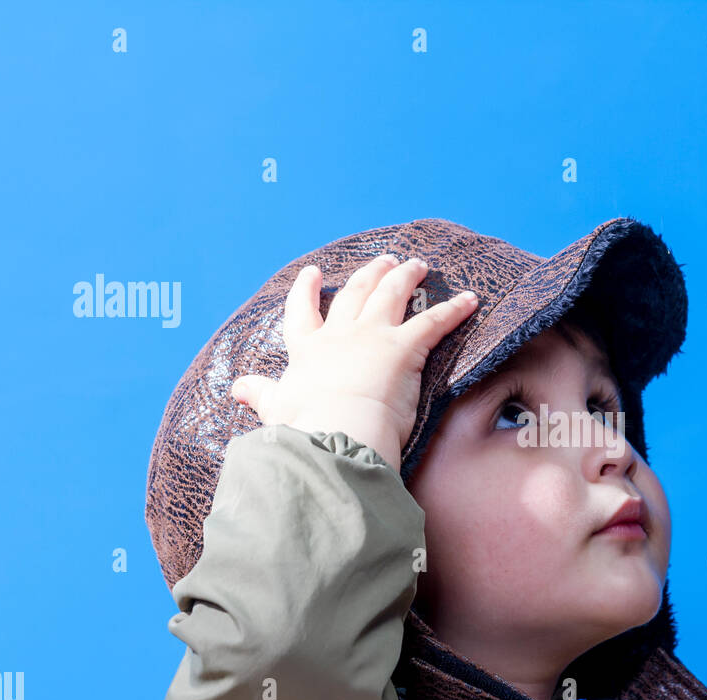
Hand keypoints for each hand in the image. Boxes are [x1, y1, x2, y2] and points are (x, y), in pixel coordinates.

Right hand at [230, 255, 477, 472]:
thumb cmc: (306, 427)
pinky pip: (434, 321)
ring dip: (406, 276)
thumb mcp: (277, 409)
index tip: (312, 273)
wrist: (335, 432)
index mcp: (308, 350)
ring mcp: (372, 335)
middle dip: (370, 273)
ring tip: (417, 264)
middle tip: (383, 260)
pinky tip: (470, 300)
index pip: (303, 312)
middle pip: (355, 293)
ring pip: (391, 294)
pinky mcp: (404, 346)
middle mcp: (339, 334)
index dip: (306, 290)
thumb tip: (235, 388)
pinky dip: (454, 309)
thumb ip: (261, 395)